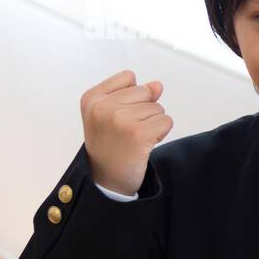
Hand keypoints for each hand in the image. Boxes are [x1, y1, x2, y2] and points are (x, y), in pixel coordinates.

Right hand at [80, 70, 173, 195]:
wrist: (107, 180)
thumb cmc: (110, 146)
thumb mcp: (112, 114)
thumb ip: (134, 94)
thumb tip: (157, 85)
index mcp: (92, 98)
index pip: (129, 77)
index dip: (132, 97)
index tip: (119, 117)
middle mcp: (103, 106)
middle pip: (146, 91)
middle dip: (145, 111)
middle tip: (128, 131)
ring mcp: (120, 119)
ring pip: (158, 107)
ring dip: (153, 124)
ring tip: (134, 139)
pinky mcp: (138, 133)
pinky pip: (166, 121)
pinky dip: (161, 134)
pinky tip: (144, 145)